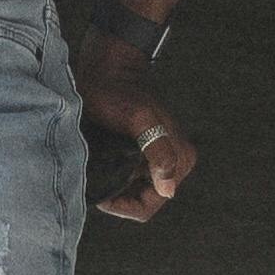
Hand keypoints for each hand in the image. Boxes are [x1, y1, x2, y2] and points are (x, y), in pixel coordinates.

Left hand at [75, 33, 193, 223]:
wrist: (107, 69)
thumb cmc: (119, 92)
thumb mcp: (139, 119)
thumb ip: (158, 152)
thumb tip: (168, 189)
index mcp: (179, 159)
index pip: (150, 205)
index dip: (122, 205)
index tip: (101, 190)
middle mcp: (172, 163)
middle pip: (140, 201)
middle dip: (117, 195)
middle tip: (97, 174)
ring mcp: (154, 160)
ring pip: (130, 192)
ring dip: (111, 186)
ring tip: (95, 168)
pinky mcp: (139, 154)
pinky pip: (124, 179)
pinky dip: (109, 177)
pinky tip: (97, 164)